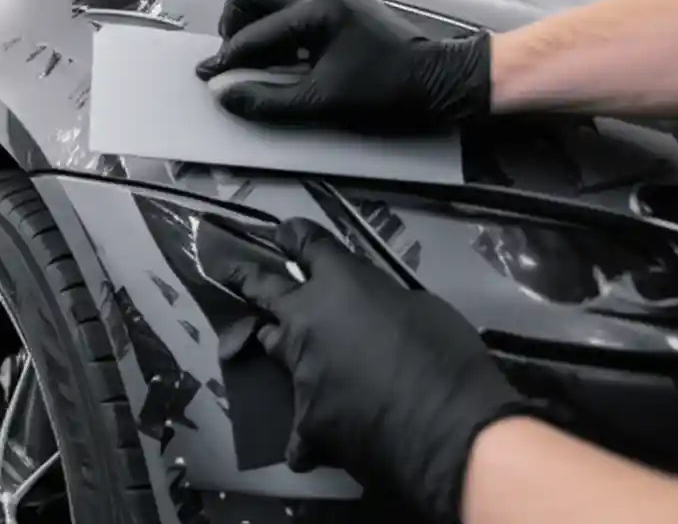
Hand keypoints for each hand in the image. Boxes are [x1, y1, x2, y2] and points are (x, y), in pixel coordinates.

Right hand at [198, 0, 491, 128]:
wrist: (440, 78)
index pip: (256, 31)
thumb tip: (225, 94)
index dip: (228, 59)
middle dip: (233, 26)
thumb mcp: (322, 101)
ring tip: (253, 58)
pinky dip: (276, 22)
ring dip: (254, 21)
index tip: (210, 77)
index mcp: (319, 8)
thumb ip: (267, 99)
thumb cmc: (389, 89)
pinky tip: (281, 52)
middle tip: (231, 59)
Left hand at [221, 218, 523, 523]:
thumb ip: (384, 301)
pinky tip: (318, 445)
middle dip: (245, 278)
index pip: (307, 246)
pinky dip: (307, 433)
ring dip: (283, 349)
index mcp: (341, 284)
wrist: (447, 430)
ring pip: (273, 351)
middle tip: (229, 271)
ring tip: (290, 354)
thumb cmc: (448, 358)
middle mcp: (306, 320)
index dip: (293, 236)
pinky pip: (297, 427)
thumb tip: (375, 312)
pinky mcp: (303, 421)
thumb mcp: (422, 307)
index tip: (284, 232)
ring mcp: (299, 372)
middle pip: (263, 291)